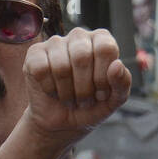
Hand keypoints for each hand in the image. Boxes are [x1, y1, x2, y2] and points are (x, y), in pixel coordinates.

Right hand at [22, 27, 130, 150]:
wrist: (65, 122)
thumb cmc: (92, 106)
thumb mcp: (114, 100)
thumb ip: (122, 83)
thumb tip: (117, 65)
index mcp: (102, 41)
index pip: (105, 48)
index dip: (103, 76)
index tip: (101, 94)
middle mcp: (79, 36)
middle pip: (81, 56)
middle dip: (84, 88)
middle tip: (85, 101)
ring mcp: (55, 43)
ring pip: (61, 66)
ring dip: (67, 92)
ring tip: (70, 99)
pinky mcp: (35, 54)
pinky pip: (42, 69)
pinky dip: (50, 89)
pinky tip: (54, 92)